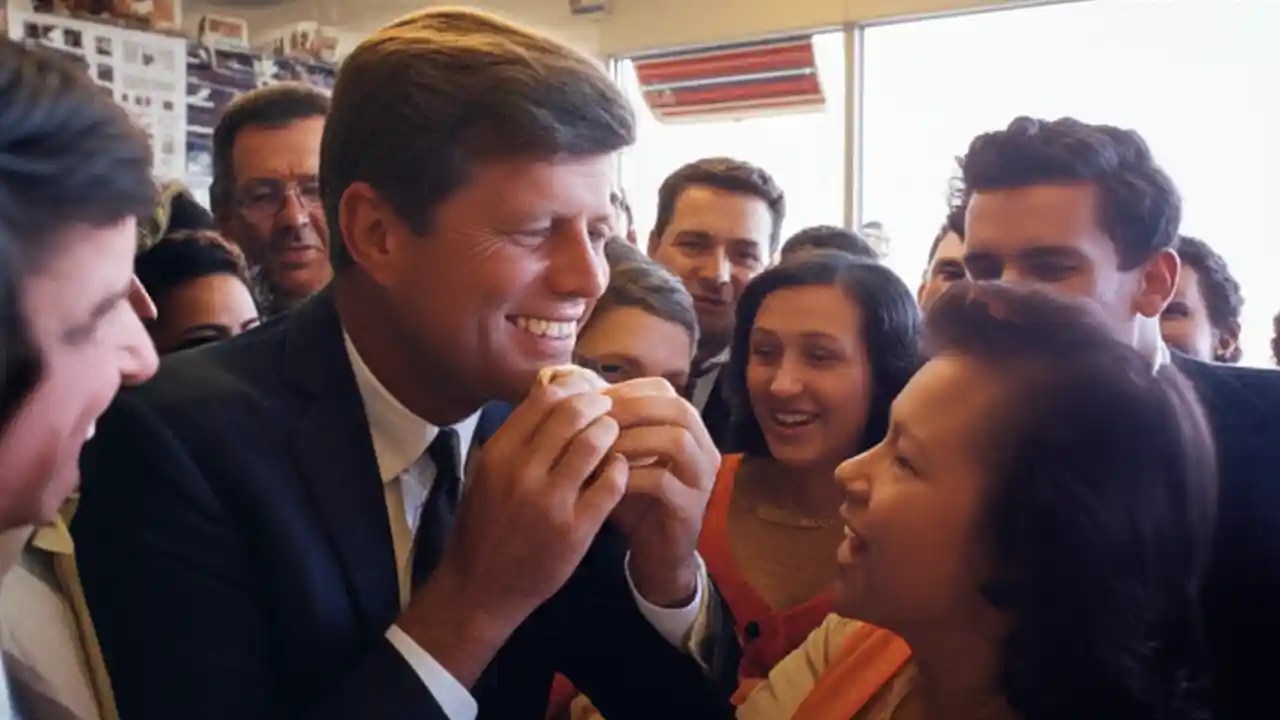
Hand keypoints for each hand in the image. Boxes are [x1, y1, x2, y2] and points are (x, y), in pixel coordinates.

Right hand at [399, 374, 626, 685]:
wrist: (480, 588)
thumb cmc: (485, 524)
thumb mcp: (487, 473)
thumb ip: (516, 437)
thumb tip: (551, 391)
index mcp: (498, 453)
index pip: (544, 397)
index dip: (573, 387)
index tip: (585, 391)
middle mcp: (522, 472)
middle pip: (573, 413)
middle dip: (598, 405)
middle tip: (607, 410)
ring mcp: (550, 501)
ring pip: (595, 443)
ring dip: (611, 433)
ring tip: (613, 437)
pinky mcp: (575, 529)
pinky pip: (611, 483)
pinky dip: (620, 469)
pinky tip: (617, 469)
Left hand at [604, 378, 719, 607]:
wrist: (655, 556)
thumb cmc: (634, 502)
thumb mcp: (622, 459)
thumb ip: (608, 430)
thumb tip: (575, 397)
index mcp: (689, 430)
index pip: (665, 391)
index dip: (628, 390)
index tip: (594, 400)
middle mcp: (704, 449)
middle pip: (678, 409)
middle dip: (633, 409)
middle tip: (596, 418)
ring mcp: (702, 479)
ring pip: (676, 441)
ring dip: (633, 439)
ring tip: (600, 447)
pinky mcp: (691, 508)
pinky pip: (663, 481)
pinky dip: (631, 475)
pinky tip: (607, 478)